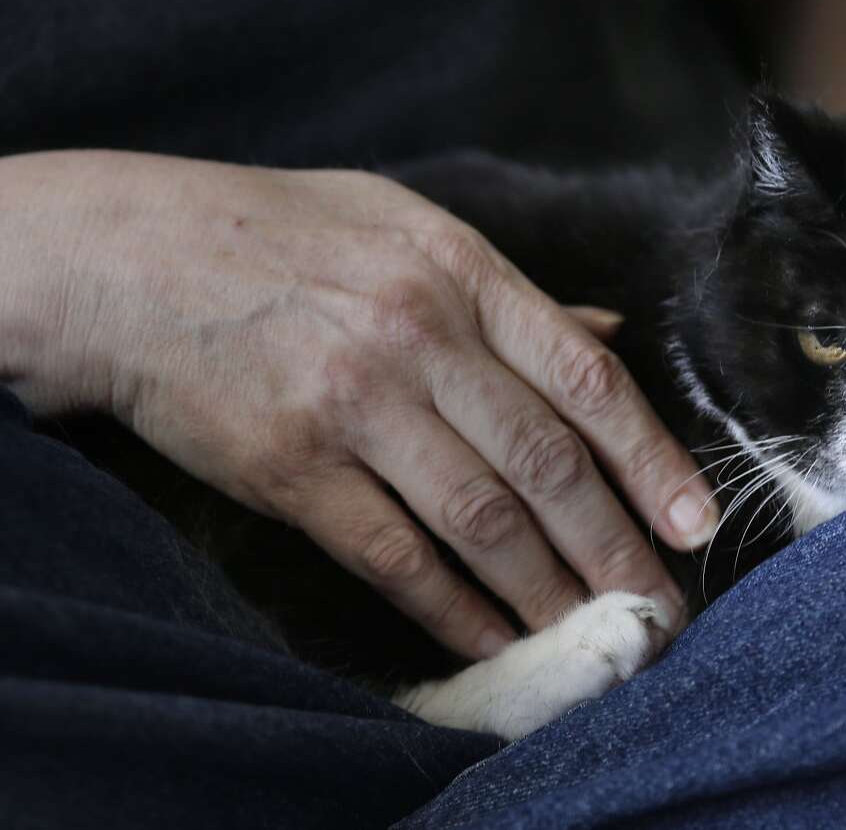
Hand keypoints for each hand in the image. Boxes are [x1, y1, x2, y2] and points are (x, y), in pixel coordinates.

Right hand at [0, 151, 718, 658]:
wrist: (127, 259)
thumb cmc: (277, 234)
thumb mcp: (404, 227)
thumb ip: (509, 292)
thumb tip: (606, 330)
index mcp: (461, 272)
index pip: (586, 376)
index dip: (652, 456)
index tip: (697, 518)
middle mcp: (419, 338)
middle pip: (548, 463)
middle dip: (618, 547)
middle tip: (661, 608)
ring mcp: (354, 404)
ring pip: (483, 519)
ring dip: (549, 591)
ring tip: (597, 635)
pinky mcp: (291, 467)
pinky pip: (394, 555)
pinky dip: (452, 608)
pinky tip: (494, 640)